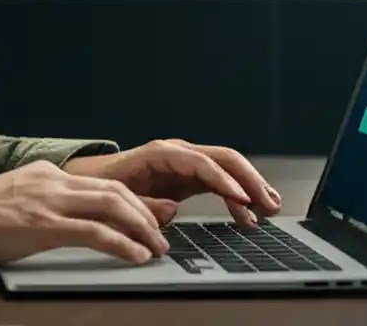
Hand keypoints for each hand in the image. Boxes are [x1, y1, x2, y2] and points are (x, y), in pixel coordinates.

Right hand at [0, 160, 170, 266]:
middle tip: (163, 233)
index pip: (101, 183)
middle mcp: (52, 181)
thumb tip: (69, 221)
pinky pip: (95, 233)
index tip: (151, 216)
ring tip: (156, 247)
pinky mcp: (44, 225)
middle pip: (114, 190)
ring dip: (141, 228)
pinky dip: (122, 244)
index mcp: (46, 174)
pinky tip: (136, 256)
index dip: (132, 200)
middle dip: (145, 212)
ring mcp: (49, 201)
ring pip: (112, 205)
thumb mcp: (16, 199)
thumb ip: (44, 203)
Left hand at [62, 139, 282, 226]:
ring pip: (227, 167)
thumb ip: (142, 203)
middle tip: (269, 203)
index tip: (244, 199)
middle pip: (222, 158)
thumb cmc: (105, 186)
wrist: (96, 180)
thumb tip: (172, 209)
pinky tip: (250, 214)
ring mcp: (186, 162)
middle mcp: (178, 153)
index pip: (201, 162)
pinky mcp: (190, 176)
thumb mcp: (117, 196)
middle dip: (248, 179)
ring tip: (270, 208)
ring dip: (250, 185)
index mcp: (160, 154)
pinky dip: (237, 195)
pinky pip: (220, 181)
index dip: (224, 180)